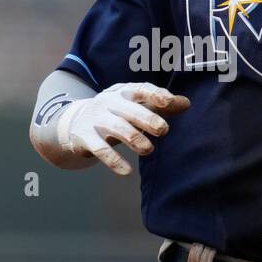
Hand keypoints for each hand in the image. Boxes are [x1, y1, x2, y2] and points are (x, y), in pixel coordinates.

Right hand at [55, 82, 189, 175]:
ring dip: (134, 139)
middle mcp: (109, 102)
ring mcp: (96, 119)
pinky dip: (114, 160)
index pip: (140, 90)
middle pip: (129, 109)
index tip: (168, 102)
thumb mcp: (136, 105)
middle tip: (163, 130)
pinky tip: (126, 171)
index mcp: (124, 92)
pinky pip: (101, 149)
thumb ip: (161, 105)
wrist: (75, 122)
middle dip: (147, 119)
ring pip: (117, 128)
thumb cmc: (116, 113)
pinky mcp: (86, 137)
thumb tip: (186, 103)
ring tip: (148, 150)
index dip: (154, 95)